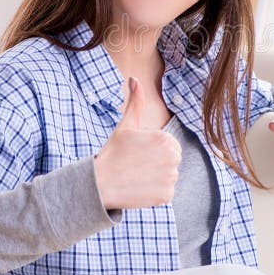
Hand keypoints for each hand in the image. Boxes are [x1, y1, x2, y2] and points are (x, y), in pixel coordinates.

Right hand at [93, 76, 180, 208]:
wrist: (100, 183)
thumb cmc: (113, 152)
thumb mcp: (126, 125)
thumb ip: (135, 102)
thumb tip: (134, 79)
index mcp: (166, 139)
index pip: (168, 145)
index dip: (152, 149)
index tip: (137, 153)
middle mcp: (173, 158)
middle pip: (171, 160)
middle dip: (157, 162)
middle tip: (136, 164)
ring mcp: (170, 178)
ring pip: (169, 176)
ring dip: (156, 177)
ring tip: (136, 176)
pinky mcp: (167, 196)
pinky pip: (166, 192)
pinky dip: (155, 192)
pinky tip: (139, 188)